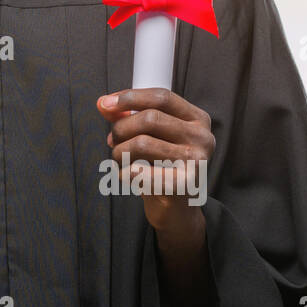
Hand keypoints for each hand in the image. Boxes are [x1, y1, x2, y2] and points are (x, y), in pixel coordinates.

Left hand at [96, 88, 213, 234]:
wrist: (175, 209)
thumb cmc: (161, 166)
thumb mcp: (150, 135)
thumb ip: (128, 116)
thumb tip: (103, 103)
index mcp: (198, 120)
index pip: (162, 97)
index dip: (131, 97)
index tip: (106, 103)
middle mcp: (203, 138)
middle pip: (149, 118)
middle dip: (121, 128)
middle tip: (112, 140)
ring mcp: (196, 162)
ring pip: (141, 143)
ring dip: (119, 152)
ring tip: (120, 159)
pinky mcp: (183, 184)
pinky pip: (137, 170)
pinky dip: (124, 173)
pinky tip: (129, 176)